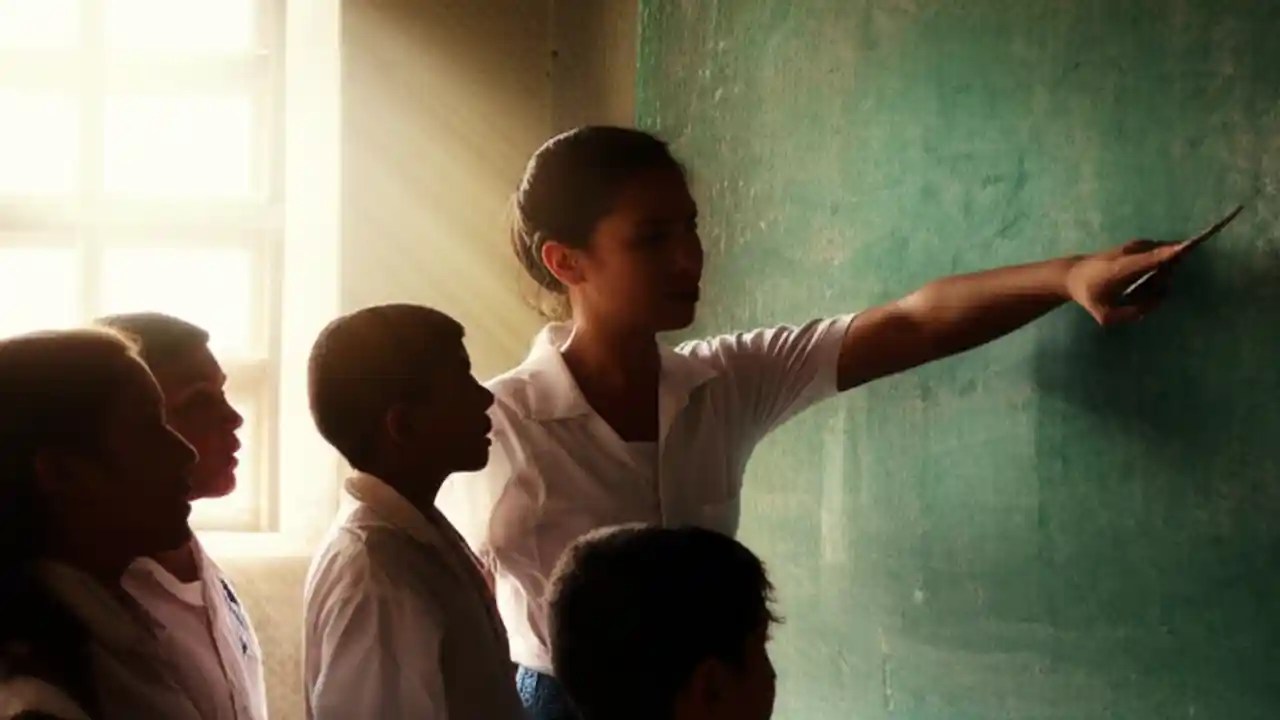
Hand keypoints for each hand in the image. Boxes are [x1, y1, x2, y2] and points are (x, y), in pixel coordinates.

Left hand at [1065, 240, 1188, 325]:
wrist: (1073, 275)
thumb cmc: (1090, 296)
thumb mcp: (1105, 315)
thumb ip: (1132, 313)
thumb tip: (1157, 301)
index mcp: (1120, 268)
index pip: (1150, 259)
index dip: (1169, 253)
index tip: (1189, 247)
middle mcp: (1130, 252)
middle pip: (1163, 257)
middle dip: (1166, 273)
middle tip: (1139, 292)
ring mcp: (1134, 245)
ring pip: (1163, 254)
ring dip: (1163, 271)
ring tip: (1132, 288)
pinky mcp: (1138, 244)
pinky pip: (1159, 252)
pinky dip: (1161, 264)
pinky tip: (1139, 280)